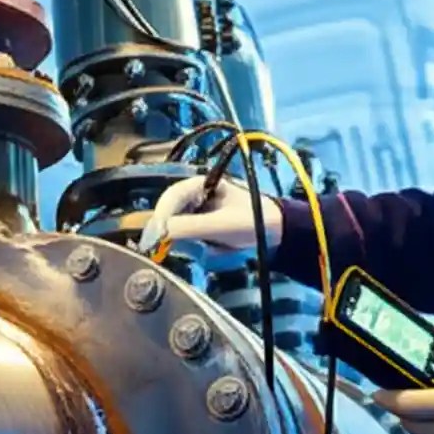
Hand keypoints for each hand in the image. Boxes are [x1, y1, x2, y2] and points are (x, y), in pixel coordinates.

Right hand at [138, 176, 283, 254]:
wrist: (277, 232)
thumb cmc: (253, 221)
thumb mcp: (221, 225)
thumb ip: (190, 227)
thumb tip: (160, 231)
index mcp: (202, 184)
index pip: (172, 196)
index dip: (161, 215)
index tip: (156, 236)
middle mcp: (196, 195)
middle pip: (170, 211)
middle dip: (171, 229)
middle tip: (168, 247)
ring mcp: (198, 211)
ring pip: (176, 225)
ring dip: (183, 238)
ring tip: (199, 246)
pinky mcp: (202, 226)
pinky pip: (187, 236)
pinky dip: (192, 245)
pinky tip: (205, 248)